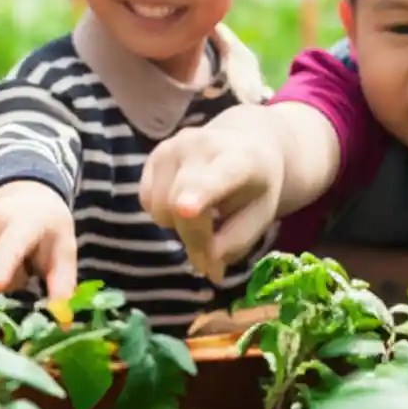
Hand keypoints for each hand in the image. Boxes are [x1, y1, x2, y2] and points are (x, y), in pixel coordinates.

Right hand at [0, 180, 76, 300]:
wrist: (23, 198)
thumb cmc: (47, 228)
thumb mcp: (65, 248)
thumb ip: (62, 280)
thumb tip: (60, 314)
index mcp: (24, 221)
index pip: (10, 246)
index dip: (0, 266)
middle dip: (7, 282)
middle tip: (25, 269)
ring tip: (8, 262)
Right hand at [140, 108, 283, 281]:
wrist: (243, 141)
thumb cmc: (255, 185)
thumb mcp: (261, 215)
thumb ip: (236, 242)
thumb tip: (207, 266)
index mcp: (239, 159)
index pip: (214, 179)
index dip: (198, 195)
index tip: (186, 209)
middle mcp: (200, 146)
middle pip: (178, 204)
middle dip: (193, 238)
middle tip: (211, 255)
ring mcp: (171, 147)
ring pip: (159, 207)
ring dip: (177, 225)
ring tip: (202, 214)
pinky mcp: (152, 155)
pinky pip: (146, 201)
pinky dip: (163, 213)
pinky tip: (183, 201)